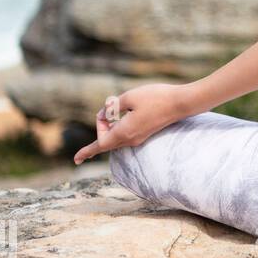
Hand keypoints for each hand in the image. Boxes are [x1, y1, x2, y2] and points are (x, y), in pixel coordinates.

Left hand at [73, 83, 189, 164]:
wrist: (181, 103)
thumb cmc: (156, 98)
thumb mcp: (129, 97)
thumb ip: (112, 106)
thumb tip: (106, 113)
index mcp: (124, 132)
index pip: (100, 145)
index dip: (86, 151)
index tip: (76, 160)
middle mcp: (131, 138)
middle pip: (106, 140)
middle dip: (100, 128)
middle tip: (105, 111)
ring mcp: (140, 137)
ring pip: (116, 138)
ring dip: (109, 127)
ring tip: (112, 110)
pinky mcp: (146, 133)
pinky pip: (125, 135)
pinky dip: (118, 127)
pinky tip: (122, 115)